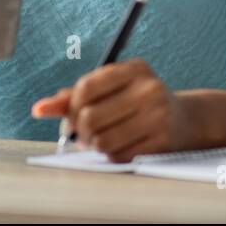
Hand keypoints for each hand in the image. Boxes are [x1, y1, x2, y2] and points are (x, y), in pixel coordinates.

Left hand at [30, 59, 199, 162]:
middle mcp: (149, 89)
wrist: (186, 120)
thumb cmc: (137, 102)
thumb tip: (39, 109)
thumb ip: (73, 96)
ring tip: (98, 141)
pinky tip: (118, 147)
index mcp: (135, 69)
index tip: (71, 114)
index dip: (70, 106)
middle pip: (90, 118)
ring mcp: (158, 117)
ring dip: (93, 146)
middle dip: (79, 130)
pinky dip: (110, 156)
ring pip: (102, 141)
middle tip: (81, 133)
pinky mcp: (162, 143)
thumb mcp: (112, 89)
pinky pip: (118, 156)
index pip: (86, 88)